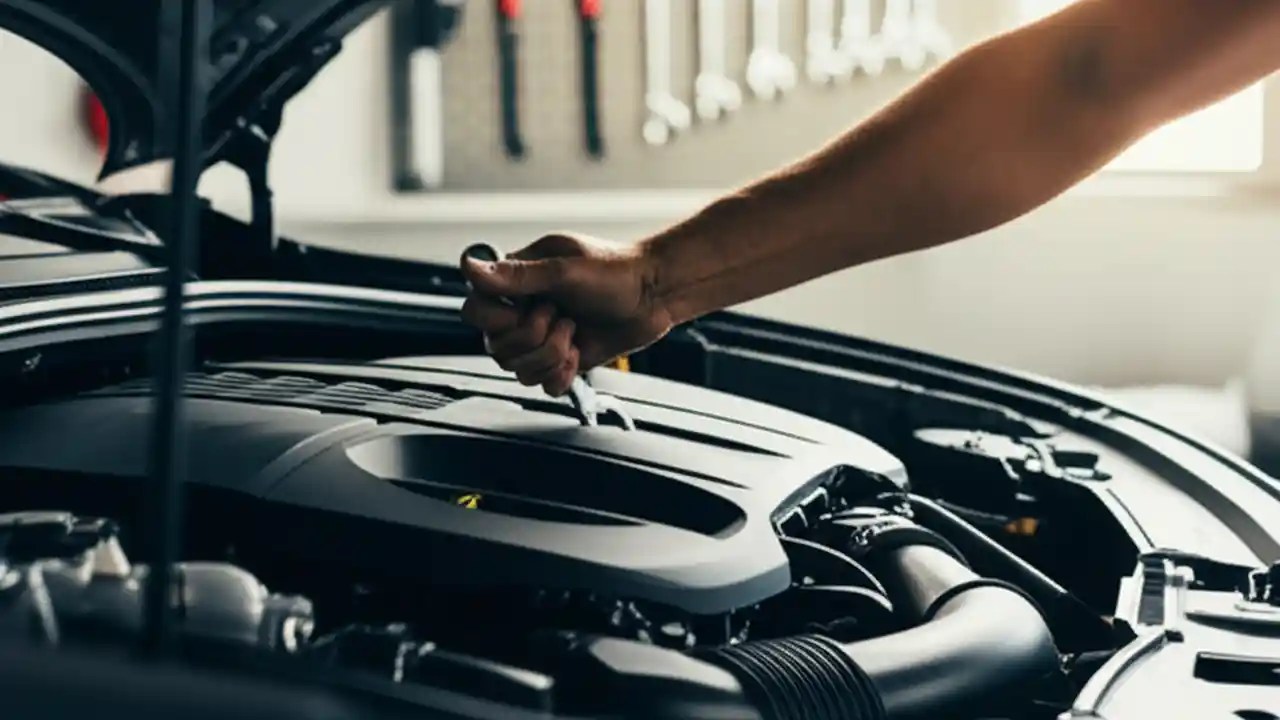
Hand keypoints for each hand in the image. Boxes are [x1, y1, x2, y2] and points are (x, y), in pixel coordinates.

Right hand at [460, 234, 672, 395]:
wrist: (655, 295)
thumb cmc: (617, 271)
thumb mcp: (565, 270)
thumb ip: (517, 275)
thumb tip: (469, 267)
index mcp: (516, 281)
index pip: (475, 310)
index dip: (496, 319)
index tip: (527, 308)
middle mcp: (523, 310)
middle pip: (494, 347)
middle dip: (533, 338)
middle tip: (562, 317)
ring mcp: (541, 337)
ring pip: (516, 370)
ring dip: (550, 355)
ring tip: (575, 331)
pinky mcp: (561, 359)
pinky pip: (541, 385)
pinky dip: (561, 375)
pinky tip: (578, 354)